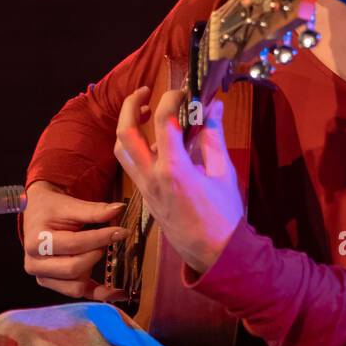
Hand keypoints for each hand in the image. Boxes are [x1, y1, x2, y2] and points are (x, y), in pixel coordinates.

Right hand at [22, 182, 128, 301]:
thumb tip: (119, 209)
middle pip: (74, 268)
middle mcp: (35, 265)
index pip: (74, 245)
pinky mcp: (56, 286)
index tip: (121, 231)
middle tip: (106, 239)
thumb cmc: (50, 209)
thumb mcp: (69, 205)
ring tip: (95, 251)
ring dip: (92, 268)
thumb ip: (93, 210)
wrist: (37, 215)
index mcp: (36, 242)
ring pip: (77, 286)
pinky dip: (101, 294)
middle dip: (95, 253)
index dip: (101, 238)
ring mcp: (44, 278)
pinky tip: (119, 292)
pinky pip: (81, 294)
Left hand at [114, 87, 244, 276]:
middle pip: (125, 133)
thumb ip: (214, 136)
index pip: (165, 121)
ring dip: (128, 126)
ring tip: (146, 112)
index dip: (172, 99)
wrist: (213, 254)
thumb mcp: (223, 173)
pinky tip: (157, 141)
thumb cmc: (223, 215)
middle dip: (130, 106)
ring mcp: (144, 188)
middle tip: (145, 91)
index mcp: (174, 170)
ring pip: (121, 150)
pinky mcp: (144, 196)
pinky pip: (131, 165)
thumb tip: (214, 107)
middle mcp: (152, 177)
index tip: (184, 91)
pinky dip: (137, 146)